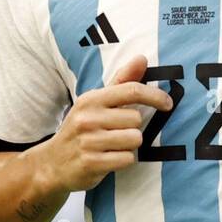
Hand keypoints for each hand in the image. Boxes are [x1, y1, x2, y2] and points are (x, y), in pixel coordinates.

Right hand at [38, 54, 172, 194]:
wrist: (53, 163)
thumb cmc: (82, 129)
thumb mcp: (96, 103)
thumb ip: (121, 81)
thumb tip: (142, 58)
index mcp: (91, 99)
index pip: (131, 90)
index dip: (155, 96)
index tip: (168, 103)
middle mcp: (88, 118)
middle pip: (136, 119)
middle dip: (133, 128)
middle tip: (116, 132)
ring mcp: (88, 141)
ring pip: (134, 139)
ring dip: (130, 145)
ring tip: (112, 146)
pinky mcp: (91, 163)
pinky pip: (128, 159)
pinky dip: (124, 160)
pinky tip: (109, 158)